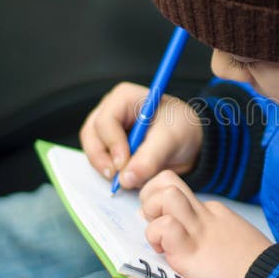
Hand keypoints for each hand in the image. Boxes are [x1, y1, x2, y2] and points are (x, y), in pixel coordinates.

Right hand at [79, 82, 202, 188]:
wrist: (187, 141)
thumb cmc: (181, 129)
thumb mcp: (171, 141)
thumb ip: (150, 158)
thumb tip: (126, 178)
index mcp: (125, 97)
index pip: (106, 120)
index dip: (112, 144)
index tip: (123, 164)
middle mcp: (110, 109)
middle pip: (91, 135)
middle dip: (102, 158)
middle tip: (118, 178)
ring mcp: (106, 127)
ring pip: (92, 149)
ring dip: (104, 167)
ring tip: (125, 179)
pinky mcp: (107, 145)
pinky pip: (99, 159)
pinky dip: (109, 171)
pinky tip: (125, 177)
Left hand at [140, 170, 272, 277]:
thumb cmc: (258, 271)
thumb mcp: (237, 244)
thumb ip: (215, 237)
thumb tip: (191, 239)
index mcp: (216, 214)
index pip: (180, 193)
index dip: (162, 207)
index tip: (164, 228)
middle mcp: (205, 214)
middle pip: (168, 181)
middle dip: (150, 197)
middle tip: (153, 224)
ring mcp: (198, 229)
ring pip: (164, 195)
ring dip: (152, 215)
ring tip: (159, 238)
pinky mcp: (190, 249)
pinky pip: (164, 227)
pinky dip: (156, 237)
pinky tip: (165, 252)